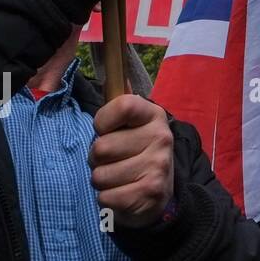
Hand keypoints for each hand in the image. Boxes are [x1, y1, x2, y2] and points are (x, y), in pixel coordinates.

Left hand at [90, 94, 174, 228]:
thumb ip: (118, 106)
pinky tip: (123, 194)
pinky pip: (105, 196)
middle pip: (101, 147)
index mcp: (154, 115)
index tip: (107, 131)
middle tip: (114, 161)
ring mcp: (158, 165)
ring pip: (99, 175)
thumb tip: (110, 60)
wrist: (159, 195)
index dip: (103, 121)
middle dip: (98, 159)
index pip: (122, 105)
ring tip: (119, 179)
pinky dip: (107, 199)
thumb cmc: (135, 155)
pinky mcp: (151, 191)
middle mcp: (161, 137)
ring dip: (103, 181)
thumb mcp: (132, 127)